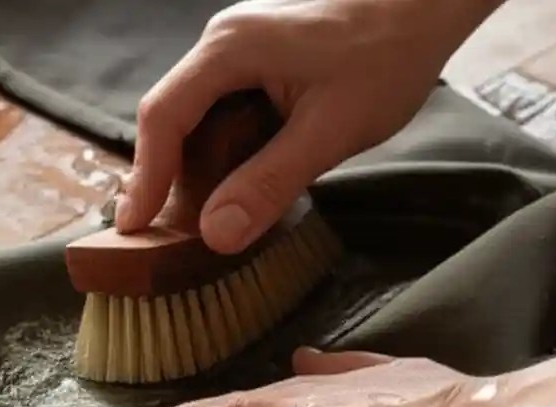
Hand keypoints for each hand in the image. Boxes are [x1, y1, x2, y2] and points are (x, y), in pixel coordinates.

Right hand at [116, 0, 497, 252]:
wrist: (423, 8)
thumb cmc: (386, 58)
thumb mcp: (330, 132)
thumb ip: (269, 182)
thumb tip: (215, 235)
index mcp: (229, 48)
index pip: (163, 116)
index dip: (145, 176)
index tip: (132, 227)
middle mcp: (223, 41)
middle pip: (172, 115)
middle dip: (165, 175)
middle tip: (159, 234)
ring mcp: (240, 47)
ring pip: (196, 114)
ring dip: (194, 165)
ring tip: (194, 218)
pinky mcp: (259, 58)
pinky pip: (222, 108)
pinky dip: (220, 149)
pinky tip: (234, 182)